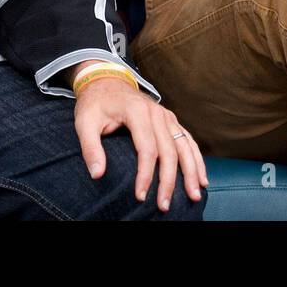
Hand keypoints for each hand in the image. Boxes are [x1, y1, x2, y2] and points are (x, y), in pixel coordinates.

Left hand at [74, 76, 207, 211]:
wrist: (105, 81)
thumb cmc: (95, 103)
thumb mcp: (84, 122)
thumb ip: (90, 148)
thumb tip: (97, 174)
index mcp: (136, 111)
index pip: (146, 148)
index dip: (145, 174)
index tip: (140, 195)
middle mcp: (156, 112)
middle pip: (168, 150)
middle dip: (169, 180)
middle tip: (164, 205)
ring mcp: (166, 115)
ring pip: (184, 146)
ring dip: (191, 171)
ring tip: (195, 194)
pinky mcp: (170, 119)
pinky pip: (188, 140)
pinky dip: (197, 159)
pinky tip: (202, 177)